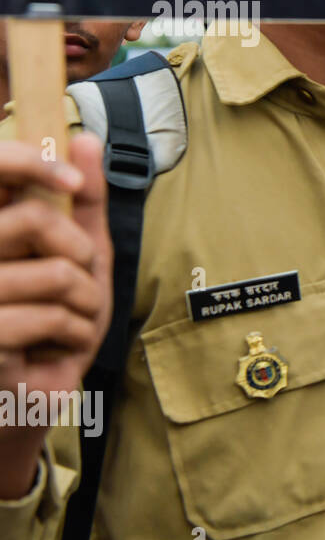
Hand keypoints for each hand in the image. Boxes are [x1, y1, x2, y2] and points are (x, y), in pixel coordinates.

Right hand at [0, 134, 111, 498]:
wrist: (24, 400)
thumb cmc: (48, 325)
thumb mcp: (77, 256)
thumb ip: (81, 203)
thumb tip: (84, 139)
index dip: (27, 163)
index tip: (69, 184)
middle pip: (36, 219)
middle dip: (80, 254)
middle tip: (79, 283)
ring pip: (58, 273)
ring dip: (86, 304)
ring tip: (69, 323)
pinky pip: (53, 316)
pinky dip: (75, 334)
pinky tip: (59, 350)